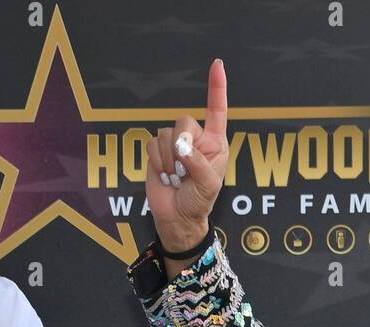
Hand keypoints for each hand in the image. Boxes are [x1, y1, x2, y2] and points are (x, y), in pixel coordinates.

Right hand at [145, 58, 228, 252]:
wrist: (177, 217)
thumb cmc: (199, 202)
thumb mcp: (208, 185)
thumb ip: (197, 162)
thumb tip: (181, 145)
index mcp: (215, 142)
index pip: (217, 110)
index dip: (217, 88)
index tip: (217, 65)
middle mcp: (195, 139)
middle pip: (183, 121)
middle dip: (182, 146)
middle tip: (185, 171)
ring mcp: (175, 144)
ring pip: (166, 134)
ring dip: (170, 160)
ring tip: (177, 178)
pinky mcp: (157, 151)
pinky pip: (152, 144)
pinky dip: (158, 162)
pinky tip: (166, 176)